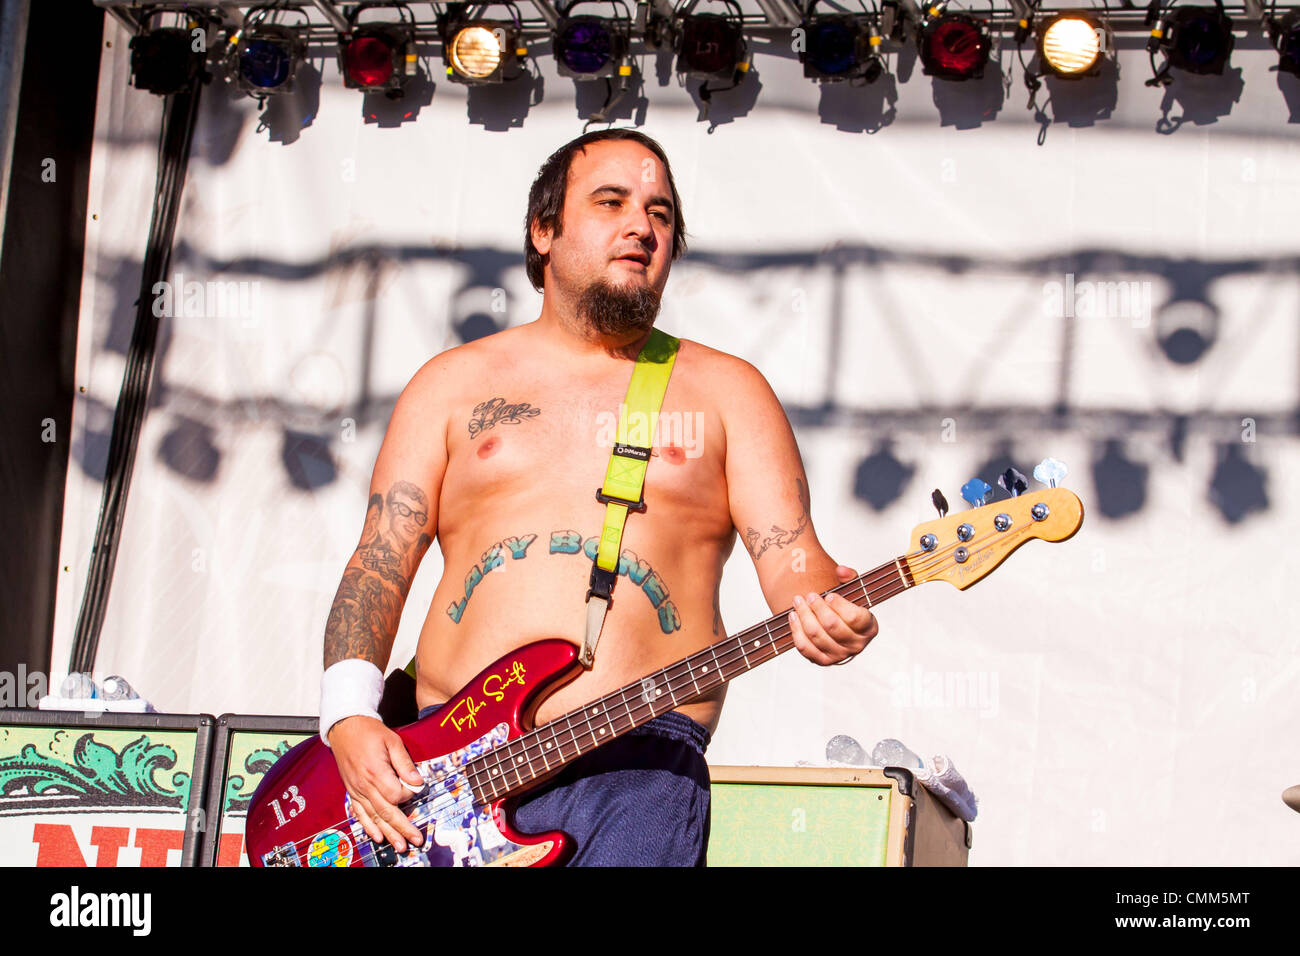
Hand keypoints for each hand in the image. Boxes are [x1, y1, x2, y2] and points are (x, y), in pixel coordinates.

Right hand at [327, 715, 425, 852]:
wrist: (345, 727)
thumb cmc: (370, 732)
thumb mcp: (392, 741)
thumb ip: (405, 763)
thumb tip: (418, 782)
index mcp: (376, 772)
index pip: (397, 794)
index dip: (409, 794)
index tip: (416, 787)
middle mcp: (364, 785)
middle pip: (386, 812)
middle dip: (402, 828)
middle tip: (415, 840)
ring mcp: (356, 790)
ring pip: (374, 817)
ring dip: (388, 833)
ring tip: (399, 846)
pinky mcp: (351, 791)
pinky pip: (359, 813)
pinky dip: (368, 826)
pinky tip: (377, 836)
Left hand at [786, 565, 879, 665]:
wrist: (837, 624)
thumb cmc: (846, 605)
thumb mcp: (854, 589)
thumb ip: (850, 576)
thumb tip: (840, 570)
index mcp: (869, 628)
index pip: (854, 618)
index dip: (840, 606)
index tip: (829, 595)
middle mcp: (856, 645)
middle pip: (832, 626)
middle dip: (817, 608)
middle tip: (809, 595)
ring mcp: (839, 655)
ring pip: (817, 636)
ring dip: (804, 616)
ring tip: (798, 601)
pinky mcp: (822, 660)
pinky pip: (805, 648)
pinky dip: (796, 631)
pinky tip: (793, 616)